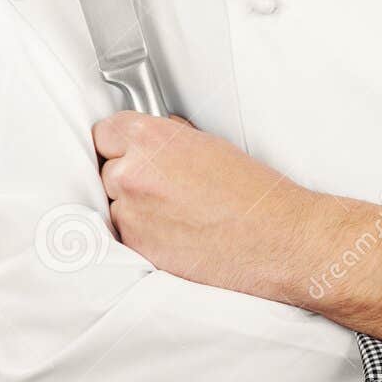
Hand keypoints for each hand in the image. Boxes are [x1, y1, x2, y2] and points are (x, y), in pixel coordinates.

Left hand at [92, 112, 317, 300]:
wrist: (277, 239)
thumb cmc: (253, 194)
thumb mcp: (210, 145)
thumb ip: (170, 138)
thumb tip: (153, 141)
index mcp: (150, 139)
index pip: (104, 133)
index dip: (118, 144)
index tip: (127, 153)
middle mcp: (133, 173)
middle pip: (105, 170)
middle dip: (128, 177)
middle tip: (160, 188)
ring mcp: (131, 213)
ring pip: (114, 206)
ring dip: (134, 210)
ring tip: (175, 215)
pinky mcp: (137, 248)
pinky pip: (125, 237)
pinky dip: (144, 236)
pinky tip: (176, 235)